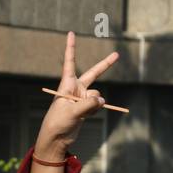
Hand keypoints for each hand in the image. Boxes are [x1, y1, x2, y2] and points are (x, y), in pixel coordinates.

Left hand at [33, 32, 118, 161]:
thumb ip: (88, 104)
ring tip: (84, 112)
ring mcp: (82, 98)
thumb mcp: (71, 112)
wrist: (56, 139)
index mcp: (66, 84)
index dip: (71, 48)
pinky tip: (86, 116)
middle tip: (117, 55)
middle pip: (93, 73)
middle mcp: (75, 88)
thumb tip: (102, 100)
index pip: (70, 62)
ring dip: (95, 103)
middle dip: (105, 65)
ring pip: (98, 95)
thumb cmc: (57, 123)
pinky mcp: (86, 108)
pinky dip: (96, 109)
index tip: (71, 33)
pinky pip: (98, 104)